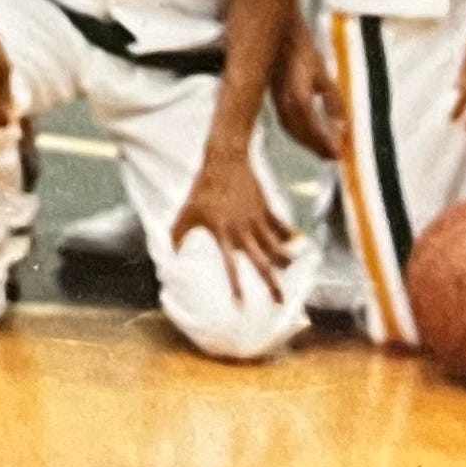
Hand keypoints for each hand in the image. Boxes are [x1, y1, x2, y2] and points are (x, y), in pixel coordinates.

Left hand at [170, 151, 298, 304]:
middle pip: (262, 263)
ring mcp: (257, 219)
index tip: (240, 306)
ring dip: (285, 260)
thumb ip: (178, 232)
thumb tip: (172, 252)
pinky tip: (293, 243)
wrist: (225, 160)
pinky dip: (288, 235)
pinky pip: (281, 225)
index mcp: (223, 233)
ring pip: (276, 246)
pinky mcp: (266, 207)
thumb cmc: (203, 186)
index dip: (236, 287)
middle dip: (272, 284)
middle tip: (280, 301)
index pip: (230, 267)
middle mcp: (243, 230)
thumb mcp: (187, 209)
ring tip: (291, 271)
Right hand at [272, 21, 343, 158]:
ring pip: (292, 130)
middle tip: (333, 157)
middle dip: (317, 147)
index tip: (338, 154)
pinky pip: (286, 122)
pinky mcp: (274, 98)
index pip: (313, 126)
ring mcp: (276, 100)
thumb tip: (342, 125)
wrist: (277, 32)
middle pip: (301, 132)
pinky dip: (299, 133)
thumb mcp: (323, 72)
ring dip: (307, 143)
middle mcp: (284, 101)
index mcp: (298, 94)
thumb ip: (333, 101)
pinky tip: (307, 134)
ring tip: (322, 151)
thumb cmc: (301, 47)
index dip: (325, 142)